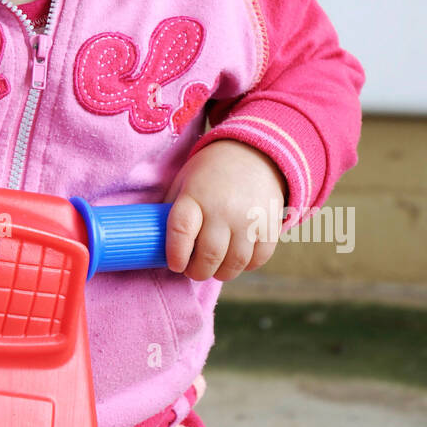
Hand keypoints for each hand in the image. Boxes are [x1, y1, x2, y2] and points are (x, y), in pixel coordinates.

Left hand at [163, 140, 286, 281]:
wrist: (252, 153)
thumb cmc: (209, 173)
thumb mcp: (184, 182)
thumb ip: (171, 211)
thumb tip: (157, 242)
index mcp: (195, 196)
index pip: (180, 231)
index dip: (175, 255)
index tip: (175, 265)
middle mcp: (223, 208)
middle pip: (209, 255)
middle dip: (197, 272)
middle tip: (193, 270)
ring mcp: (249, 218)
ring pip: (234, 263)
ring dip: (221, 273)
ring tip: (214, 267)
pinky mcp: (269, 224)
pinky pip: (258, 259)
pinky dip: (246, 266)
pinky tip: (236, 259)